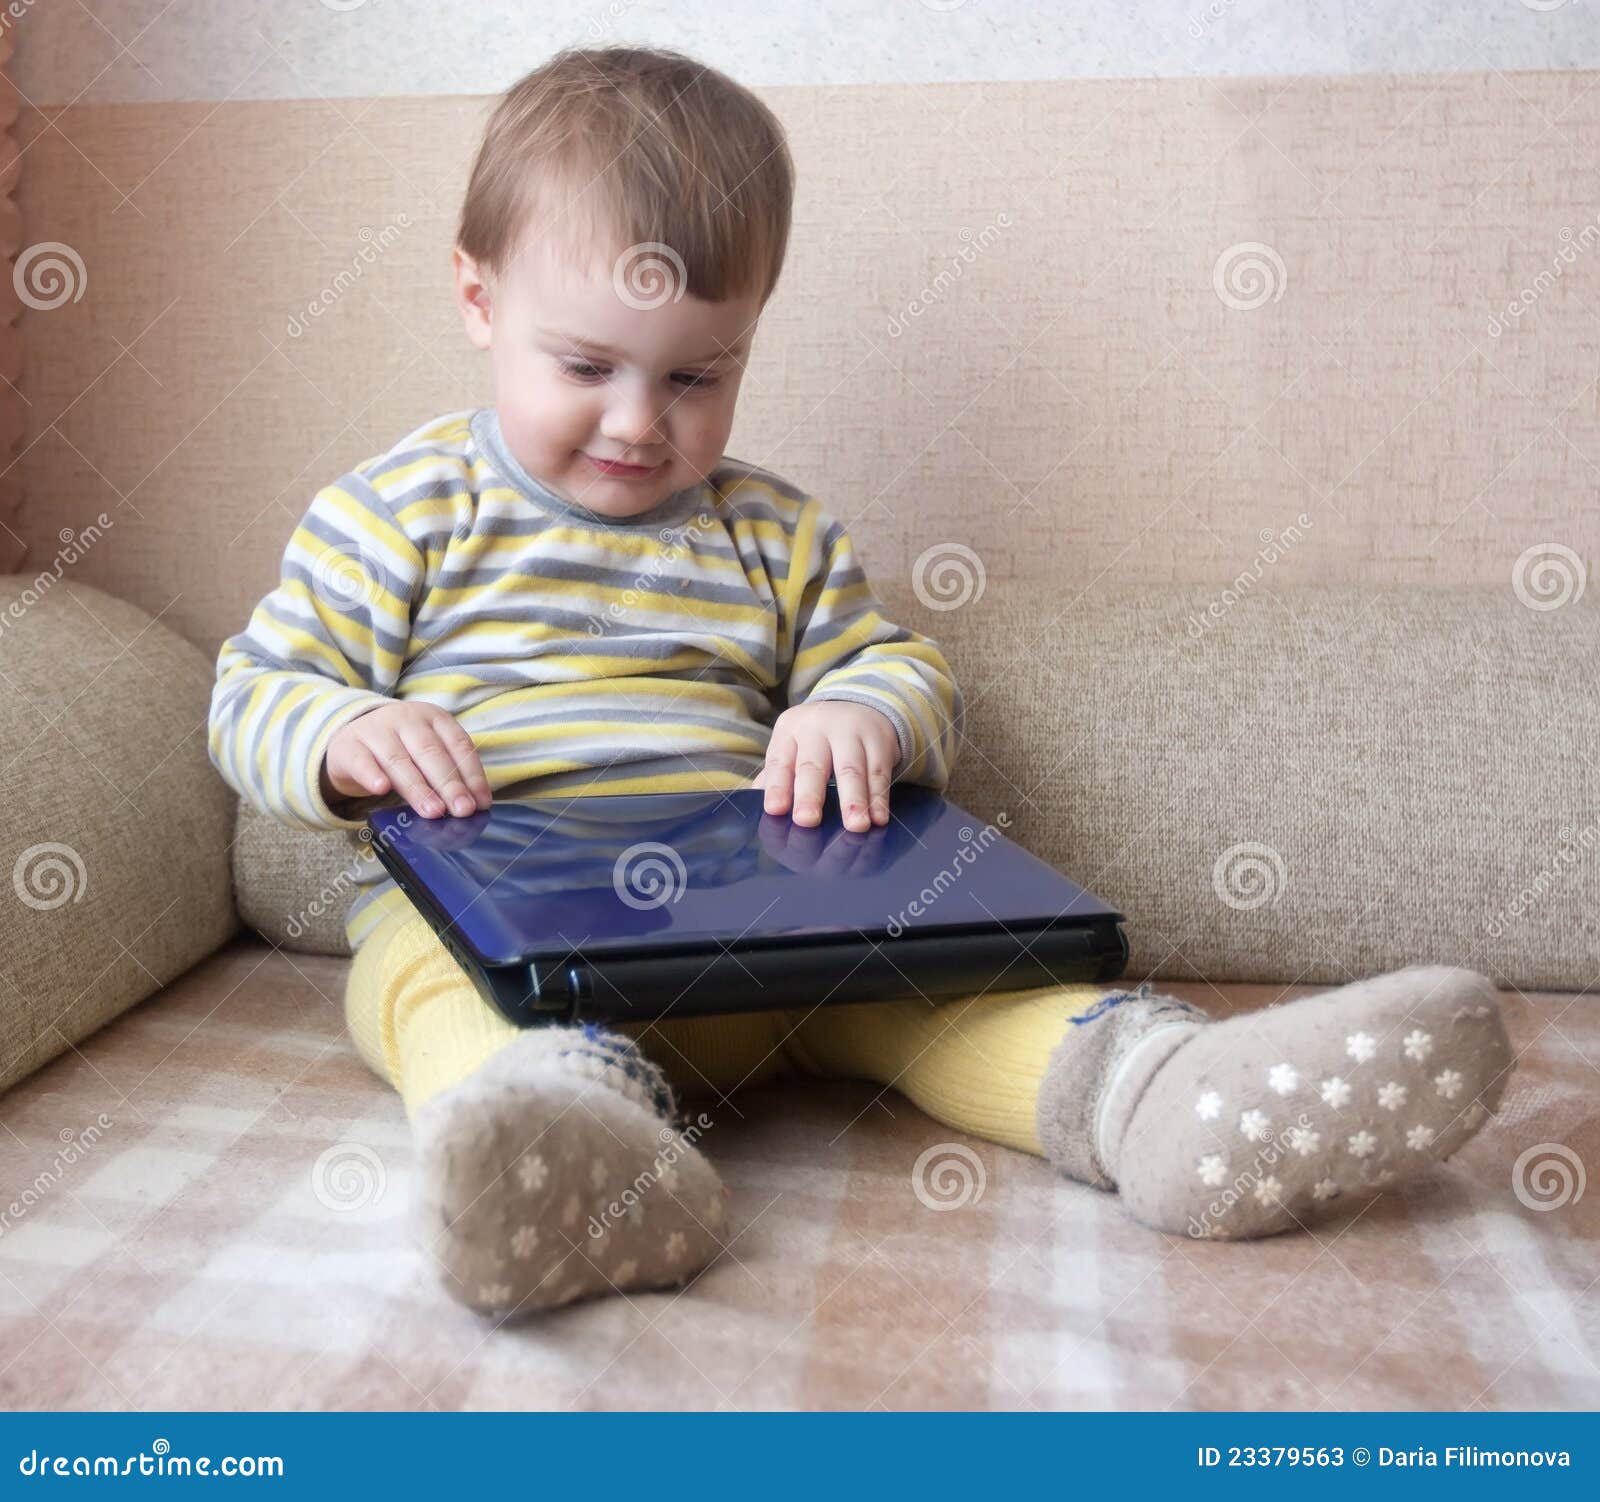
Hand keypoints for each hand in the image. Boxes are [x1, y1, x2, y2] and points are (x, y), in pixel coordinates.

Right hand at [321, 701, 492, 819]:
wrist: (351, 739)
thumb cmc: (402, 750)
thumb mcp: (427, 755)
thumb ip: (448, 774)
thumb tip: (473, 805)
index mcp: (434, 718)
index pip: (458, 744)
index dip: (471, 774)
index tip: (480, 803)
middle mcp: (406, 719)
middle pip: (430, 752)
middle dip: (449, 784)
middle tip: (462, 810)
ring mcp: (376, 730)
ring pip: (398, 760)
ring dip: (418, 788)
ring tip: (434, 811)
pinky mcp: (349, 746)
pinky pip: (361, 762)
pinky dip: (371, 775)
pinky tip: (381, 789)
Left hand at [753, 700, 897, 832]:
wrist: (858, 706)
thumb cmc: (816, 739)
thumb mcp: (792, 747)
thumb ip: (776, 777)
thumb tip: (753, 806)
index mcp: (789, 730)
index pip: (780, 762)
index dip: (777, 787)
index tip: (775, 810)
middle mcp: (818, 727)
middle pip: (813, 765)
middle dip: (810, 795)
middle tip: (807, 821)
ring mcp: (851, 731)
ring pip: (851, 769)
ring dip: (853, 800)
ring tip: (855, 826)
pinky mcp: (878, 740)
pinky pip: (879, 771)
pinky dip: (879, 797)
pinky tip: (878, 818)